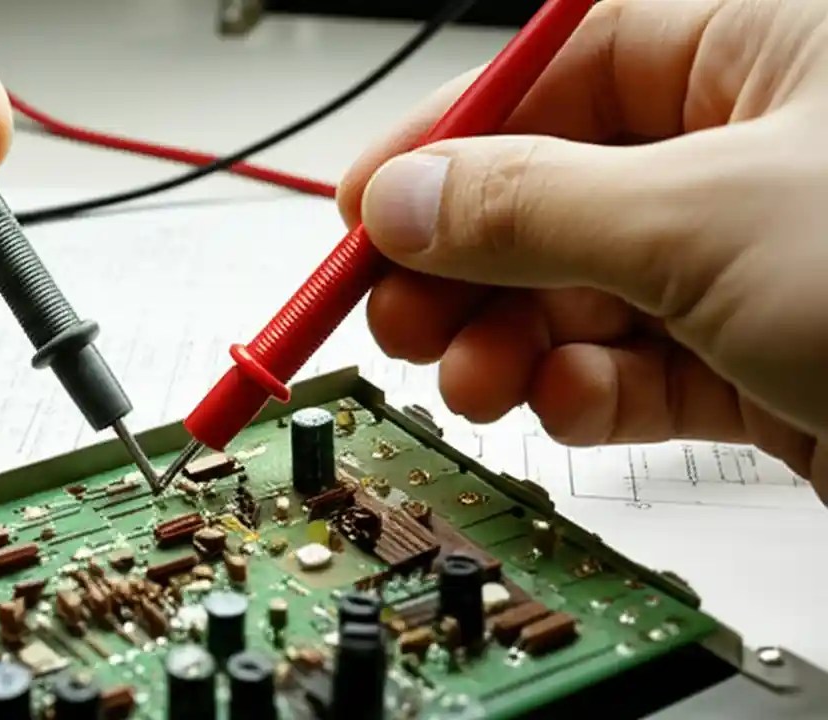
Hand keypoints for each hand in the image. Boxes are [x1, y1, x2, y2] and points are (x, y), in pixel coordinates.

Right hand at [339, 0, 827, 496]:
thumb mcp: (708, 220)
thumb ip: (532, 206)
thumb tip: (407, 199)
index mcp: (763, 52)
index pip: (560, 74)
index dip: (451, 138)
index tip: (372, 204)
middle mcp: (752, 152)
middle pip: (552, 192)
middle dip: (467, 259)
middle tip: (397, 307)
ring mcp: (750, 263)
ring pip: (580, 290)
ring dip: (509, 338)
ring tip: (472, 374)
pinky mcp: (756, 360)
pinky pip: (634, 365)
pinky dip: (586, 391)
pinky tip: (569, 401)